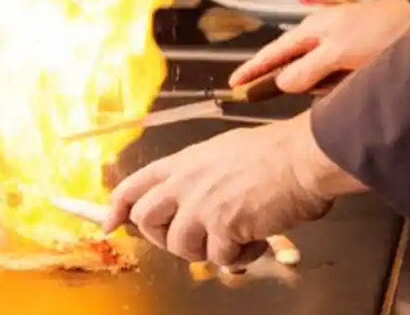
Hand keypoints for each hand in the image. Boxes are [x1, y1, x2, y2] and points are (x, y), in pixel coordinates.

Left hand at [104, 114, 347, 266]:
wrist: (301, 158)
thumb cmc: (275, 152)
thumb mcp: (223, 151)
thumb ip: (200, 175)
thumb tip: (194, 199)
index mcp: (185, 162)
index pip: (134, 185)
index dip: (116, 208)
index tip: (108, 224)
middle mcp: (186, 182)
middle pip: (145, 220)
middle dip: (162, 237)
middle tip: (190, 239)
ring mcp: (202, 206)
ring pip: (179, 246)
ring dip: (205, 250)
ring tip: (232, 238)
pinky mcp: (223, 228)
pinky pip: (218, 259)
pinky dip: (238, 258)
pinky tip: (255, 242)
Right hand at [230, 0, 409, 92]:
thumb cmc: (380, 32)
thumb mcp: (339, 53)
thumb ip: (308, 70)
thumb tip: (281, 84)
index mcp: (312, 31)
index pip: (273, 54)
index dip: (253, 70)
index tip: (233, 84)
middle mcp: (321, 36)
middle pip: (291, 62)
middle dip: (279, 78)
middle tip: (260, 92)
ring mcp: (339, 43)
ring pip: (314, 71)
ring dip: (311, 84)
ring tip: (313, 91)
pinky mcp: (357, 52)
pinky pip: (334, 73)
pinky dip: (332, 83)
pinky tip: (340, 90)